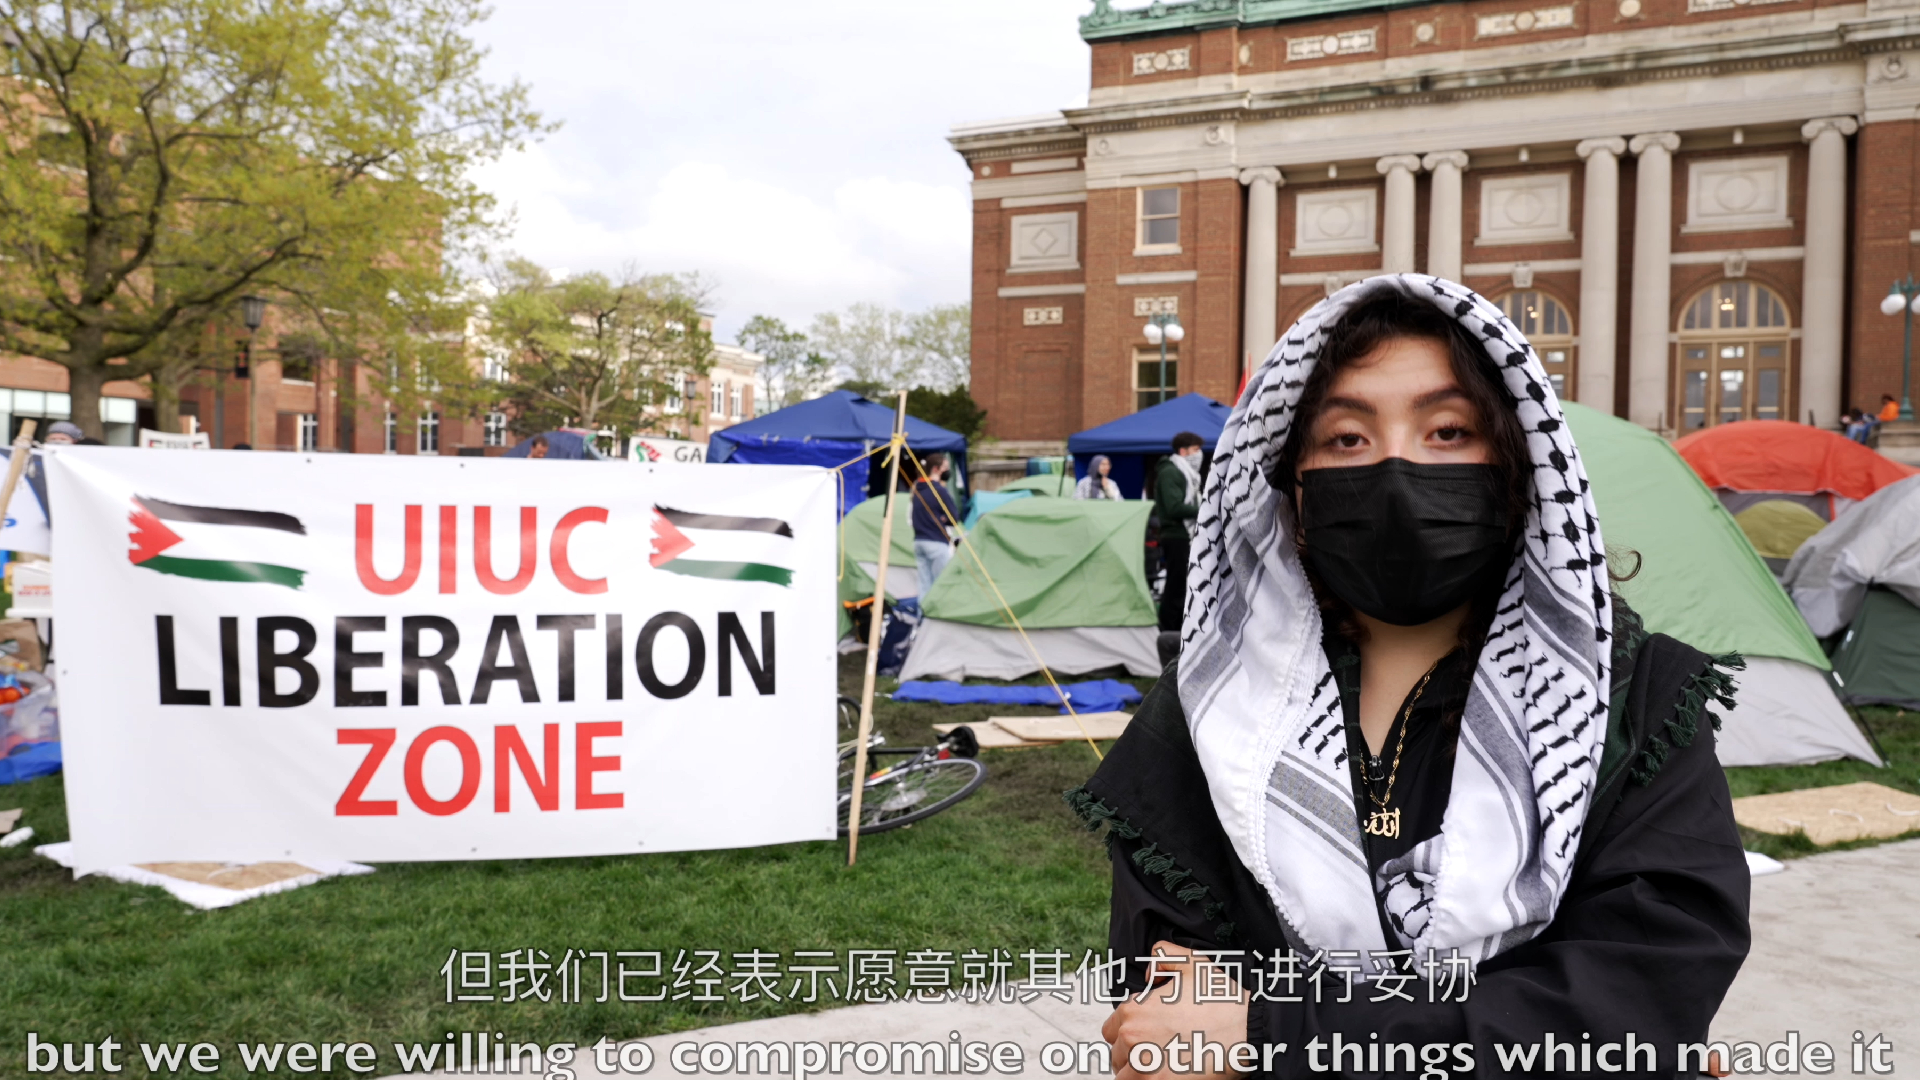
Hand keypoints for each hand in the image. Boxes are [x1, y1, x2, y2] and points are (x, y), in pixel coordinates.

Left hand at [1102, 941, 1250, 1079]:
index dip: (1128, 1032)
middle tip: (1158, 1052)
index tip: (1148, 1035)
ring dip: (1137, 1072)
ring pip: (1124, 1076)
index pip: (1111, 1030)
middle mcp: (1132, 1038)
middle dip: (1132, 1053)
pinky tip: (1166, 1075)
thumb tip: (1151, 974)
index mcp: (1133, 1011)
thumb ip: (1162, 956)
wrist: (1249, 1030)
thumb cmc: (1222, 1000)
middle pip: (1117, 1055)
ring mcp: (1143, 1066)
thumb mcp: (1191, 962)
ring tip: (1161, 1066)